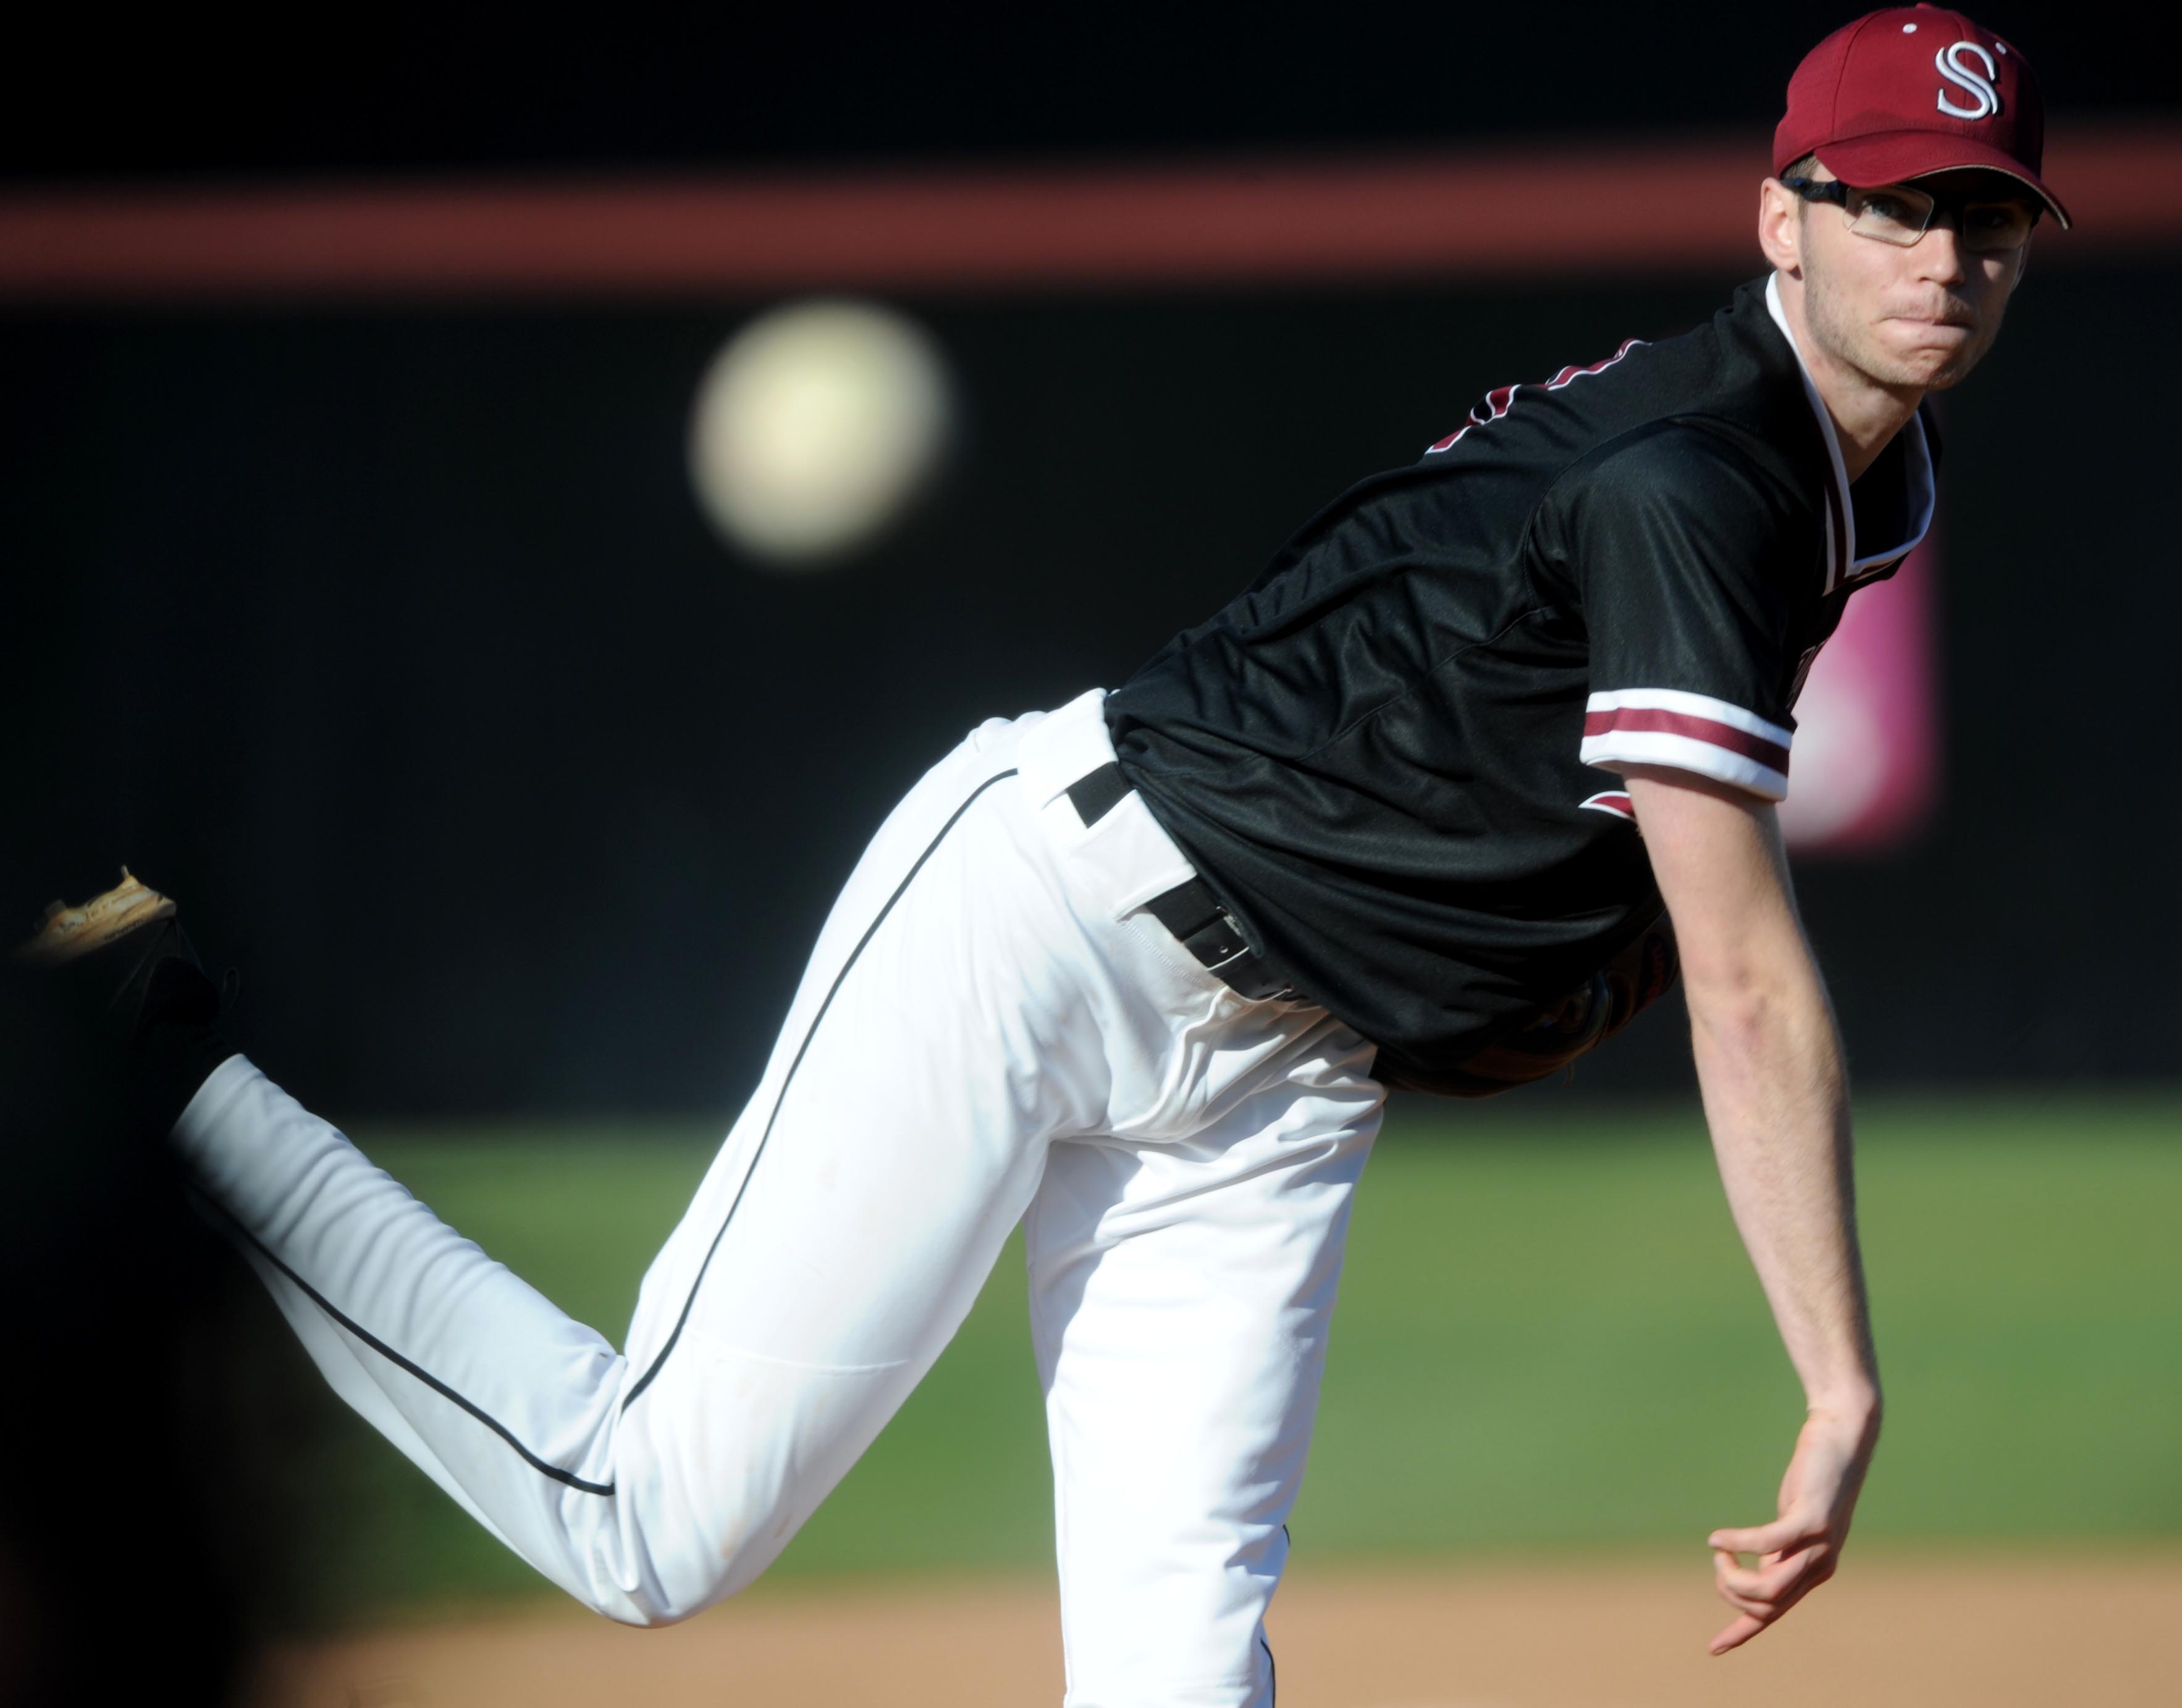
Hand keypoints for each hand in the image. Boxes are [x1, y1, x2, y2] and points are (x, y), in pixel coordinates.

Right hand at [1705, 1401, 1878, 1654]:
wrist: (1843, 1434)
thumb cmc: (1815, 1475)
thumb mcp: (1793, 1520)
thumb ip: (1780, 1548)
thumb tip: (1755, 1569)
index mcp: (1814, 1570)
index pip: (1775, 1615)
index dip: (1742, 1632)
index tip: (1713, 1649)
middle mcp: (1820, 1565)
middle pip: (1766, 1607)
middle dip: (1731, 1593)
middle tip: (1718, 1562)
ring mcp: (1818, 1544)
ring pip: (1769, 1588)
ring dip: (1733, 1577)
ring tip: (1719, 1552)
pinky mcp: (1810, 1518)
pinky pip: (1766, 1544)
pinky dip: (1737, 1543)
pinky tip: (1717, 1537)